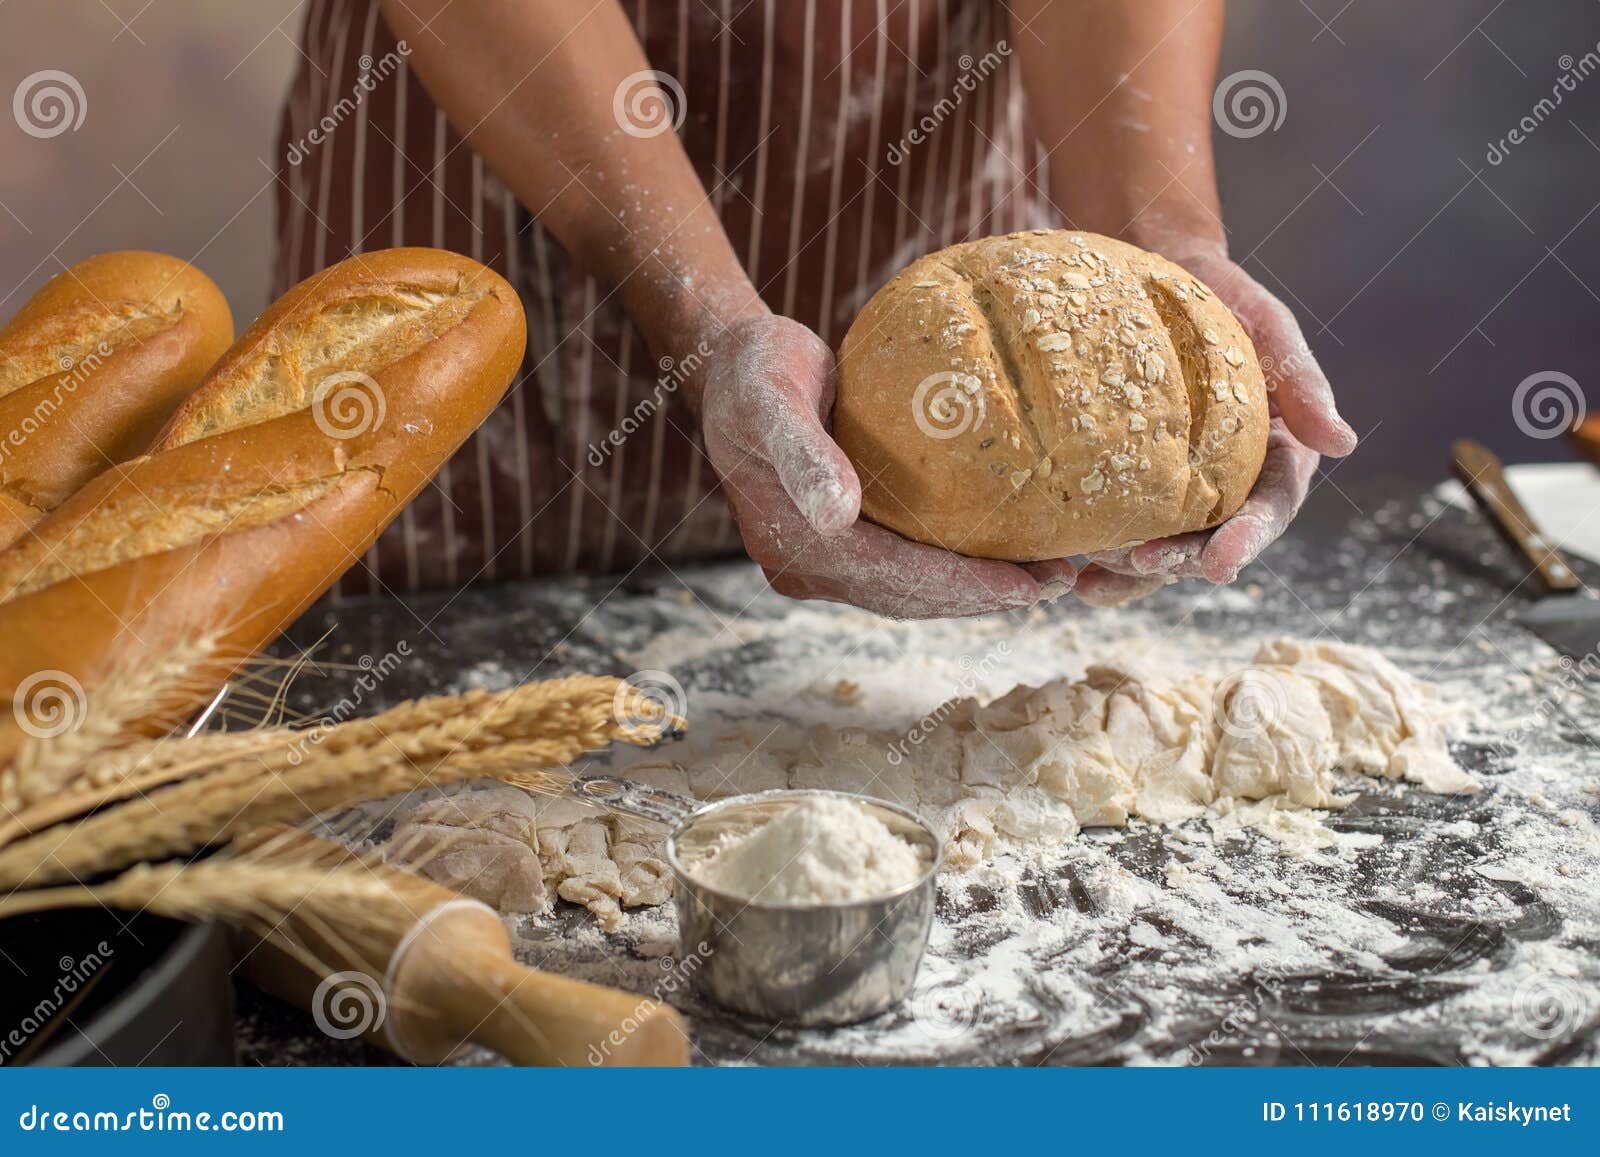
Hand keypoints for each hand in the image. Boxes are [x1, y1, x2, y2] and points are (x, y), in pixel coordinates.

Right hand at [698, 312, 1077, 617]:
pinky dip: (951, 566)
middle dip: (980, 597)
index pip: (890, 577)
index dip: (960, 585)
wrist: (730, 367)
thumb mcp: (770, 399)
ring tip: (1043, 576)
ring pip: (907, 590)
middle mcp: (804, 565)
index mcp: (791, 541)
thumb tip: (840, 515)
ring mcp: (819, 560)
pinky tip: (1000, 553)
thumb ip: (803, 455)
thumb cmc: (753, 371)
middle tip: (1057, 583)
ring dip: (973, 590)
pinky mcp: (837, 543)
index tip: (1026, 585)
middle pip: (906, 595)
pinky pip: (902, 566)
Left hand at [1082, 243, 1356, 593]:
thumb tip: (1345, 444)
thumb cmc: (1223, 298)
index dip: (1248, 539)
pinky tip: (1072, 577)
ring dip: (1136, 575)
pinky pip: (1122, 532)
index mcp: (1275, 455)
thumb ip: (1303, 383)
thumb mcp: (1268, 327)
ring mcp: (1182, 490)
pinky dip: (1101, 560)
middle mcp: (1230, 484)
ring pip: (1166, 549)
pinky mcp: (1134, 487)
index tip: (1220, 565)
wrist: (1158, 276)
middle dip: (1181, 561)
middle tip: (1144, 566)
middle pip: (1213, 539)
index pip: (1269, 507)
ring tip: (1094, 586)